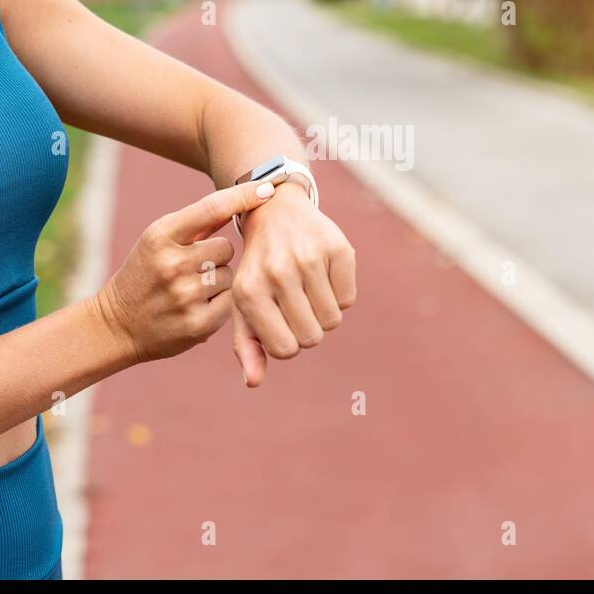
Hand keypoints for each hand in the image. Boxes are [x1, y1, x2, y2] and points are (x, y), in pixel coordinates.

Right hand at [96, 180, 277, 365]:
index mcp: (160, 235)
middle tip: (194, 267)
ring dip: (219, 280)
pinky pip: (231, 302)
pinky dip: (220, 303)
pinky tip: (197, 306)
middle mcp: (172, 264)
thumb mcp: (158, 241)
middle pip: (227, 247)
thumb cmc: (145, 274)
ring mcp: (185, 295)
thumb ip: (198, 224)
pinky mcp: (198, 324)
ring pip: (231, 275)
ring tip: (191, 289)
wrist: (116, 326)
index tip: (268, 187)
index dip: (244, 196)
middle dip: (218, 255)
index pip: (212, 207)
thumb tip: (244, 197)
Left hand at [232, 181, 356, 386]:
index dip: (289, 343)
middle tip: (296, 304)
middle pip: (312, 337)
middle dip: (308, 328)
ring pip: (333, 320)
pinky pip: (349, 298)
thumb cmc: (258, 268)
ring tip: (308, 288)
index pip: (286, 350)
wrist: (275, 211)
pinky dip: (339, 293)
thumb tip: (253, 382)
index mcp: (250, 290)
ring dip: (324, 312)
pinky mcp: (336, 246)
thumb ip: (247, 345)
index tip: (282, 322)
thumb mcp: (244, 303)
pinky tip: (322, 273)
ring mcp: (308, 257)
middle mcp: (277, 272)